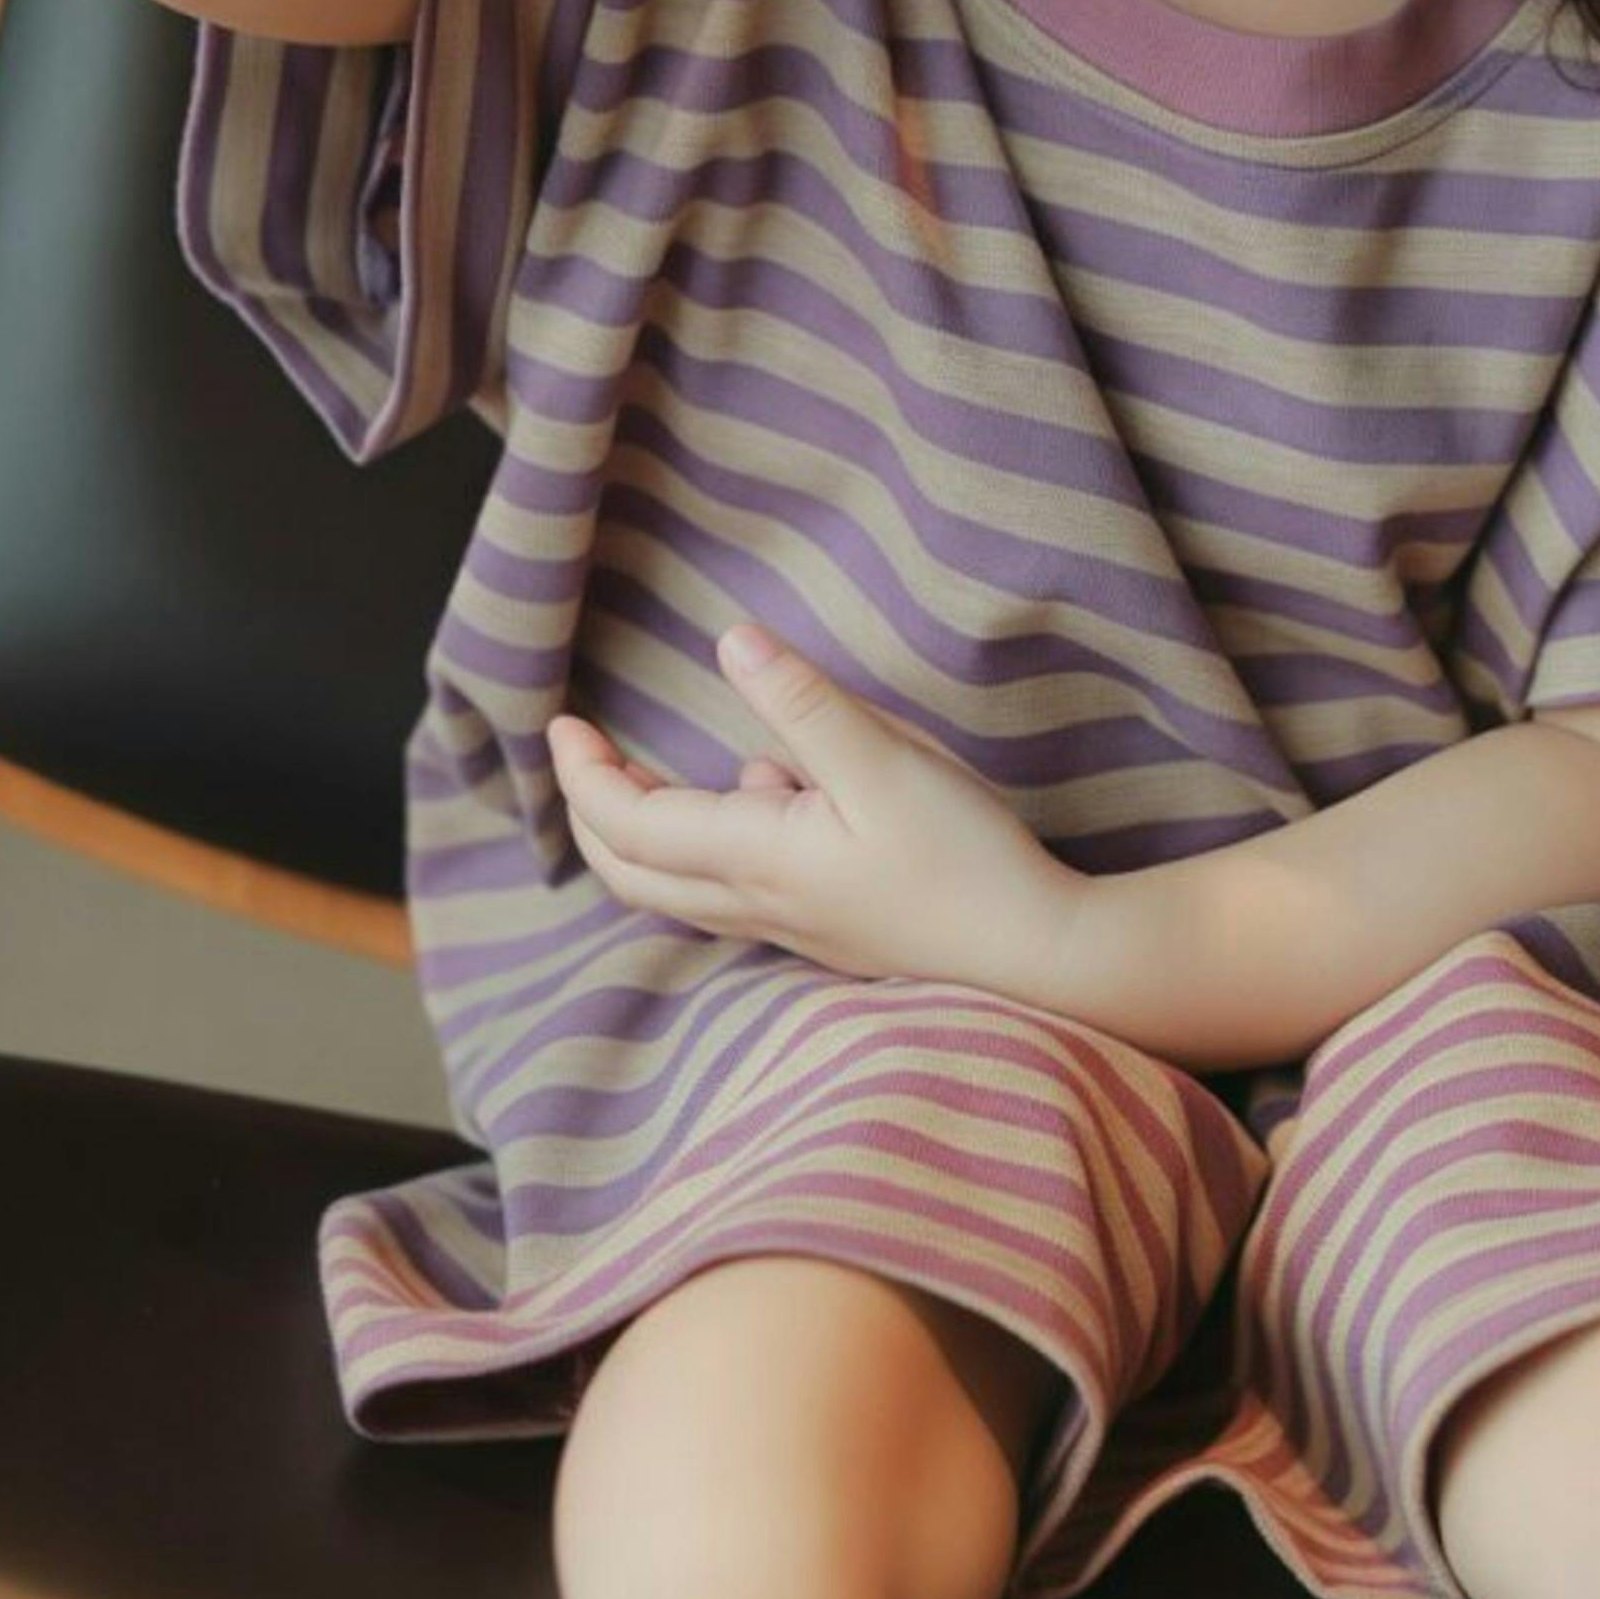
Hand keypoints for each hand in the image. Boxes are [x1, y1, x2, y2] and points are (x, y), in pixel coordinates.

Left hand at [549, 621, 1092, 1000]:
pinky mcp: (827, 931)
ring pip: (679, 889)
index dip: (584, 776)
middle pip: (632, 873)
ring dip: (646, 834)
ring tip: (654, 772)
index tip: (562, 724)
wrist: (1037, 957)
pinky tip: (777, 794)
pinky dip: (716, 844)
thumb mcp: (887, 763)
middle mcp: (758, 903)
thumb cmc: (966, 861)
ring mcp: (791, 926)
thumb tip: (732, 642)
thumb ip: (804, 704)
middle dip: (592, 814)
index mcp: (756, 859)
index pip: (629, 826)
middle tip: (582, 753)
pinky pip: (734, 892)